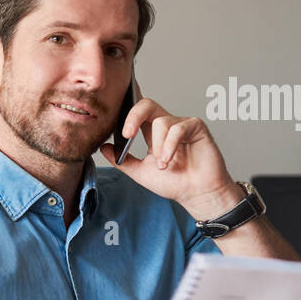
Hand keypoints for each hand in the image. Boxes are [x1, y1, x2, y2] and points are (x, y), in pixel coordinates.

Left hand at [98, 84, 241, 221]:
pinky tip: (170, 160)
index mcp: (152, 133)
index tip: (115, 122)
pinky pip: (177, 129)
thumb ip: (122, 160)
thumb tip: (103, 147)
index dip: (125, 110)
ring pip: (161, 123)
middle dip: (133, 116)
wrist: (197, 194)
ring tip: (164, 165)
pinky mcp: (196, 127)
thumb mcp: (141, 172)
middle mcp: (167, 125)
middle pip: (146, 104)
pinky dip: (170, 146)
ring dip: (158, 147)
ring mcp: (182, 124)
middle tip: (127, 135)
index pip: (137, 113)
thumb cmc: (174, 183)